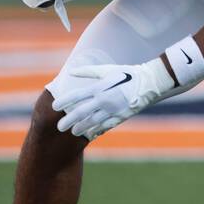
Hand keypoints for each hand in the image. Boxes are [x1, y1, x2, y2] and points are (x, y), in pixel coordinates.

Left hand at [51, 59, 175, 140]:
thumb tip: (71, 71)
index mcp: (99, 87)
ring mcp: (112, 110)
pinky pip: (105, 126)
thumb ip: (88, 72)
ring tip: (73, 131)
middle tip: (59, 127)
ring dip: (81, 128)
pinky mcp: (120, 117)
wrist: (149, 83)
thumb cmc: (126, 74)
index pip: (77, 96)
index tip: (54, 106)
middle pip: (81, 113)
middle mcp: (104, 100)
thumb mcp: (106, 70)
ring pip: (92, 122)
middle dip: (68, 121)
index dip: (64, 101)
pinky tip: (90, 133)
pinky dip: (96, 130)